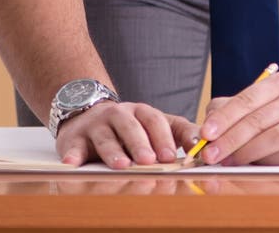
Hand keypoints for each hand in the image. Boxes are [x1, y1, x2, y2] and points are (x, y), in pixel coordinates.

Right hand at [56, 99, 198, 168]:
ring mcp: (96, 125)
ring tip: (122, 165)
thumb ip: (181, 134)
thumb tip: (207, 145)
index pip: (156, 121)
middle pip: (131, 127)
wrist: (88, 113)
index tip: (173, 156)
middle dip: (141, 145)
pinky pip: (72, 147)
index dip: (164, 138)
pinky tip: (72, 164)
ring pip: (106, 137)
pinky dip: (72, 155)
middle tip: (150, 162)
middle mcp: (120, 115)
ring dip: (113, 152)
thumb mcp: (157, 125)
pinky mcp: (75, 138)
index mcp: (142, 112)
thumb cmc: (130, 128)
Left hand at [195, 71, 278, 165]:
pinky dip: (268, 163)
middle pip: (258, 121)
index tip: (205, 134)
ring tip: (226, 163)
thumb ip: (229, 110)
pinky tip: (254, 167)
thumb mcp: (256, 102)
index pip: (248, 99)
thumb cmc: (276, 113)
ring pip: (273, 139)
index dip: (224, 118)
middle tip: (209, 156)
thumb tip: (204, 132)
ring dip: (246, 154)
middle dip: (230, 140)